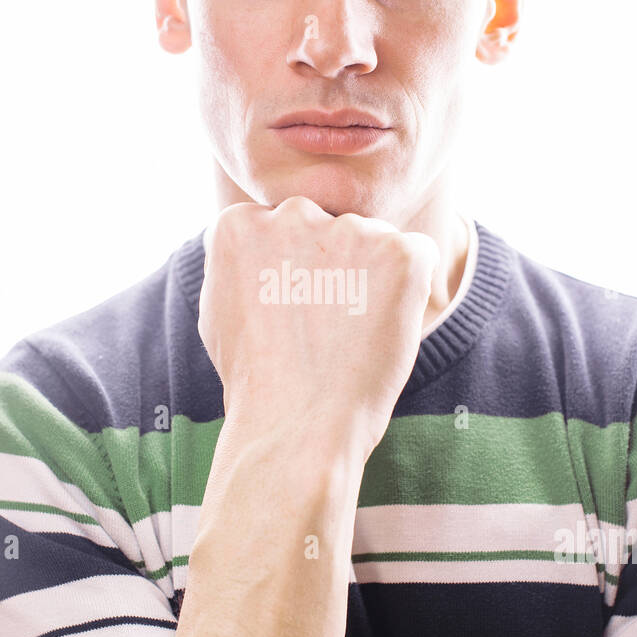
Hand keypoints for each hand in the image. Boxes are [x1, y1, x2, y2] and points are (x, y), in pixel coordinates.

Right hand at [199, 196, 439, 461]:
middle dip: (332, 266)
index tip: (289, 313)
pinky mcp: (400, 252)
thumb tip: (257, 238)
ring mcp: (348, 228)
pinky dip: (410, 288)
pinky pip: (417, 255)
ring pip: (372, 241)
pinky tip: (383, 327)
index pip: (281, 228)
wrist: (298, 424)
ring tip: (350, 335)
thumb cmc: (256, 381)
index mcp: (240, 222)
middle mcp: (291, 212)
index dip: (292, 273)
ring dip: (371, 276)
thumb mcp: (219, 309)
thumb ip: (240, 263)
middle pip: (327, 227)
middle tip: (324, 326)